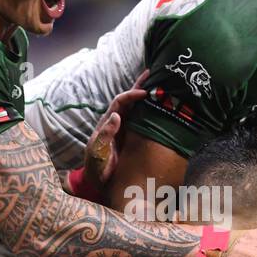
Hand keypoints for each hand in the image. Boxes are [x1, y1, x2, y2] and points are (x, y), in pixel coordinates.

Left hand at [82, 71, 148, 190]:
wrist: (97, 182)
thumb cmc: (95, 167)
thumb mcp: (97, 152)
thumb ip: (105, 135)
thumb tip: (117, 116)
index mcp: (107, 123)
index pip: (120, 102)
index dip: (131, 95)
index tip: (145, 93)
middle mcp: (117, 123)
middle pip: (129, 100)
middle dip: (140, 86)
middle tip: (154, 73)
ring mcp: (125, 130)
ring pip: (137, 109)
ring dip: (147, 97)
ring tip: (160, 85)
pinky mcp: (132, 138)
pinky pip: (142, 121)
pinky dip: (150, 112)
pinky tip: (160, 108)